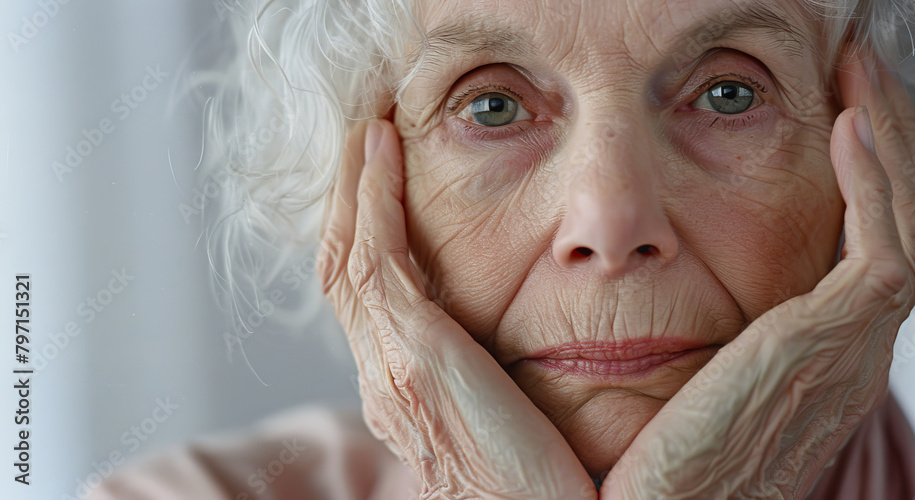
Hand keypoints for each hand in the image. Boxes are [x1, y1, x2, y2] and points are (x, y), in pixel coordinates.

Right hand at [316, 119, 596, 498]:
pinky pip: (376, 256)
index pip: (370, 292)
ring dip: (356, 185)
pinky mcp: (414, 355)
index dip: (367, 231)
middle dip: (350, 199)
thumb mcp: (511, 424)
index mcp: (404, 389)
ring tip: (370, 131)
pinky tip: (383, 149)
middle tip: (364, 139)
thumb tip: (523, 349)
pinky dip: (374, 198)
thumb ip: (497, 380)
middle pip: (345, 267)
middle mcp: (382, 375)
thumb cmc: (539, 489)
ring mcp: (389, 364)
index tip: (382, 180)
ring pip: (349, 254)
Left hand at [599, 53, 914, 498]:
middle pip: (906, 223)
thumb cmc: (649, 460)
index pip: (871, 245)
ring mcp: (850, 351)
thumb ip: (702, 331)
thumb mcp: (687, 381)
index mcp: (820, 356)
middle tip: (861, 73)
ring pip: (910, 224)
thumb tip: (653, 278)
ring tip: (861, 76)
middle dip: (891, 141)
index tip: (839, 112)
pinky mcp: (828, 348)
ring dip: (892, 142)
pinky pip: (881, 249)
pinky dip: (875, 184)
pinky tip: (846, 129)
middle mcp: (851, 351)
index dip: (868, 175)